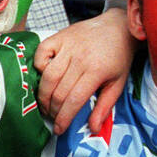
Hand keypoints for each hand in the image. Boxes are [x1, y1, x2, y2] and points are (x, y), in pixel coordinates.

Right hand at [34, 8, 135, 134]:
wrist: (118, 27)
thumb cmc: (118, 57)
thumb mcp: (118, 84)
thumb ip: (105, 107)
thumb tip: (92, 129)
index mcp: (96, 71)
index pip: (74, 100)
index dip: (63, 118)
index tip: (59, 129)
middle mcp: (80, 58)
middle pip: (58, 91)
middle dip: (52, 110)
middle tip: (53, 117)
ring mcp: (68, 45)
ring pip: (47, 76)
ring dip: (43, 95)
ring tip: (46, 105)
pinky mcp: (59, 36)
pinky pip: (40, 53)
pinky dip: (38, 66)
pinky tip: (45, 76)